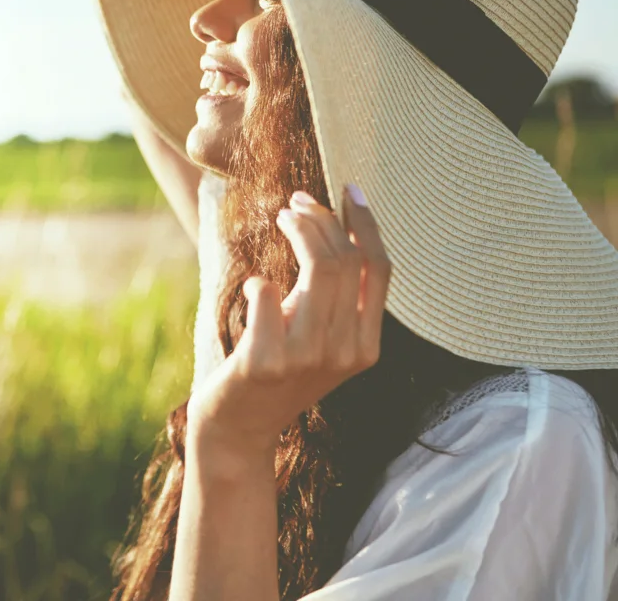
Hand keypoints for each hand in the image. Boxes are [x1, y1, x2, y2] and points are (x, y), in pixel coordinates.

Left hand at [186, 184, 392, 473]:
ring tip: (280, 217)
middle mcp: (345, 352)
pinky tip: (253, 285)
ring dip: (297, 230)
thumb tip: (332, 222)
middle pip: (347, 261)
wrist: (237, 429)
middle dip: (322, 219)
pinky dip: (260, 279)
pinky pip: (268, 294)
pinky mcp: (265, 362)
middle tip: (295, 204)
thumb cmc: (274, 369)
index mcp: (366, 346)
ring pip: (319, 269)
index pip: (381, 269)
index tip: (349, 190)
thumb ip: (334, 296)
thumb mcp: (317, 336)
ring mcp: (306, 358)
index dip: (365, 224)